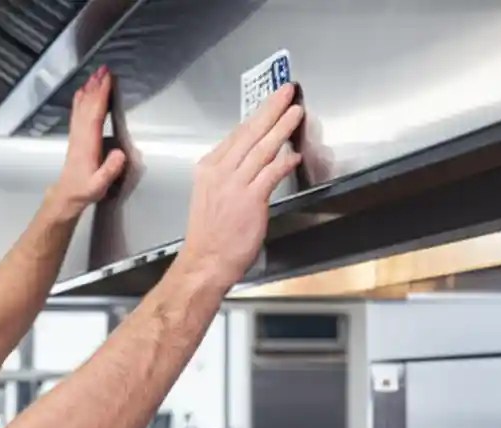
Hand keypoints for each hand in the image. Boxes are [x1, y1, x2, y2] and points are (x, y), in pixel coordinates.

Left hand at [47, 66, 127, 220]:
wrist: (67, 194)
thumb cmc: (84, 190)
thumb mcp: (99, 185)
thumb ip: (109, 170)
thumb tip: (120, 154)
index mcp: (88, 143)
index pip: (96, 114)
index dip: (101, 95)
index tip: (108, 80)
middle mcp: (80, 134)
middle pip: (87, 104)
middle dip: (96, 85)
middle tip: (104, 68)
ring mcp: (76, 134)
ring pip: (81, 105)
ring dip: (88, 88)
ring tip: (95, 73)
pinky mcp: (75, 136)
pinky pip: (77, 111)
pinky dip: (81, 98)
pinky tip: (83, 91)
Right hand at [177, 84, 302, 287]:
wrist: (204, 262)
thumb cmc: (209, 236)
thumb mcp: (212, 196)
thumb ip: (231, 177)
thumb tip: (254, 163)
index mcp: (209, 168)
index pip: (236, 135)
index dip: (256, 116)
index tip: (270, 103)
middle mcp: (220, 172)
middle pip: (249, 133)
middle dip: (271, 109)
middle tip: (287, 91)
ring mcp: (235, 185)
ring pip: (262, 148)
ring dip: (281, 128)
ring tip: (296, 112)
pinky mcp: (250, 200)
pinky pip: (271, 173)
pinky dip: (284, 162)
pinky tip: (295, 154)